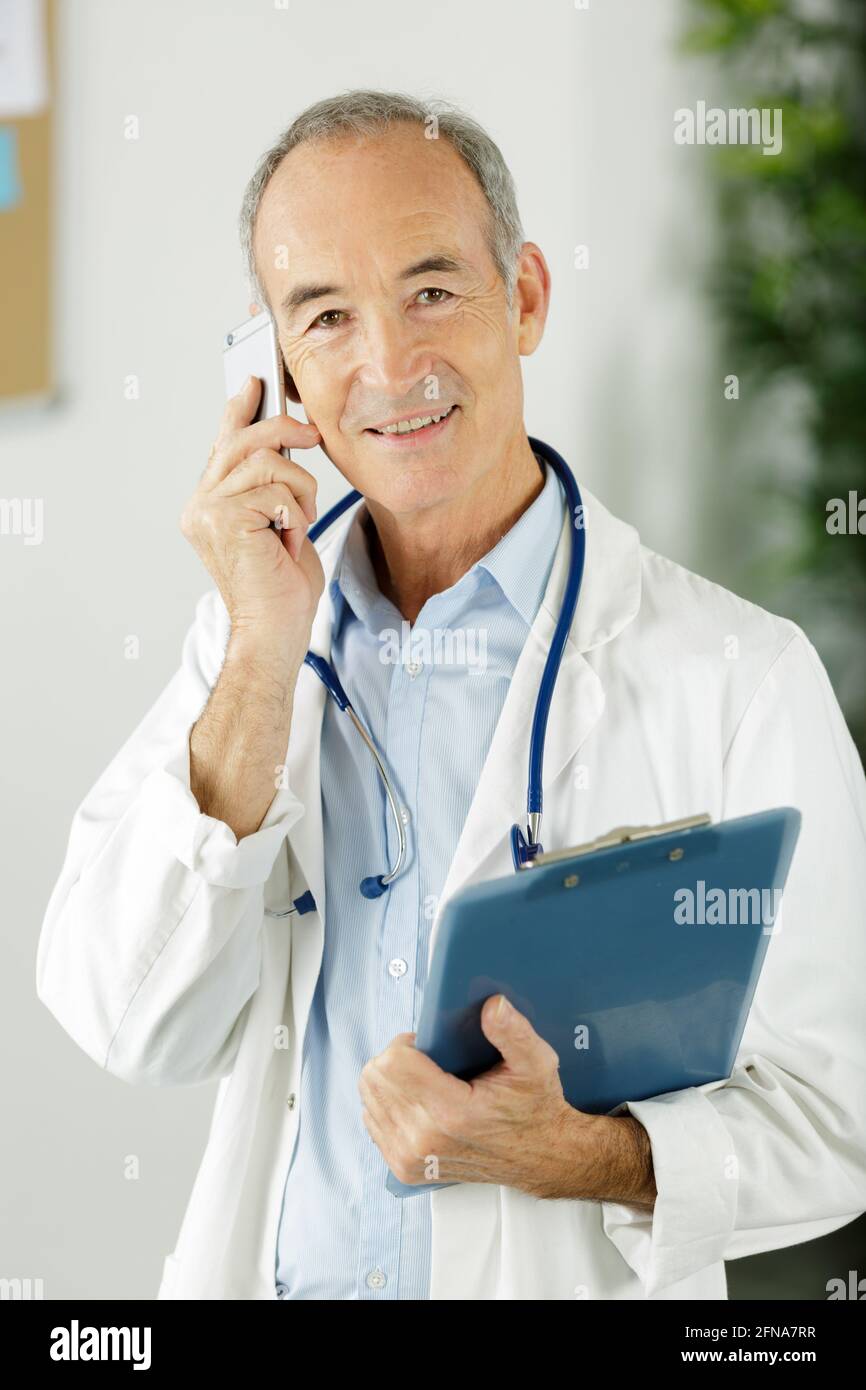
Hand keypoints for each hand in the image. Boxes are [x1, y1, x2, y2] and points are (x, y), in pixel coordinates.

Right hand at [180, 376, 324, 642]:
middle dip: (284, 430)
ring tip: (300, 523)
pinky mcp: (224, 519)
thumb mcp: (281, 523)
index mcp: (209, 503)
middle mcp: (200, 504)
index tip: (256, 380)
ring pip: (267, 460)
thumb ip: (273, 485)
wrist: (275, 631)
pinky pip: (276, 487)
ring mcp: (207, 511)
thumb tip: (288, 441)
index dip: (241, 410)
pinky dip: (297, 511)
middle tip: (313, 436)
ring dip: (299, 490)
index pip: (224, 443)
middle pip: (243, 439)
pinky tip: (290, 538)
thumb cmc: (282, 586)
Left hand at [359, 994, 611, 1198]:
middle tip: (427, 1059)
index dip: (406, 1043)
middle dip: (395, 1058)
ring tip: (423, 1078)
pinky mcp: (403, 1168)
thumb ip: (513, 1032)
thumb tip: (493, 1005)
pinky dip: (388, 1103)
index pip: (393, 1065)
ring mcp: (410, 1158)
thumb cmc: (533, 1110)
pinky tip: (417, 1100)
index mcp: (453, 1114)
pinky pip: (372, 1120)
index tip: (427, 1043)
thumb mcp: (537, 1064)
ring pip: (368, 1097)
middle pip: (375, 1078)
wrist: (539, 1157)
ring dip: (390, 1080)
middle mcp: (425, 1140)